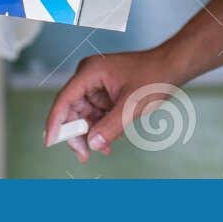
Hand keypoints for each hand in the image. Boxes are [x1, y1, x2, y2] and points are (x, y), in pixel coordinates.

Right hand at [44, 48, 185, 161]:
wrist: (172, 67)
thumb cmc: (153, 77)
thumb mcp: (131, 106)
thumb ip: (110, 126)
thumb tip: (91, 144)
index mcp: (89, 72)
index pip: (64, 100)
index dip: (56, 123)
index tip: (50, 142)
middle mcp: (88, 76)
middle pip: (72, 109)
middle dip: (77, 133)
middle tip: (84, 155)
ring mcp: (97, 84)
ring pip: (84, 114)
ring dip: (91, 133)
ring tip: (103, 149)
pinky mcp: (105, 91)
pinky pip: (96, 112)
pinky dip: (100, 127)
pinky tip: (109, 140)